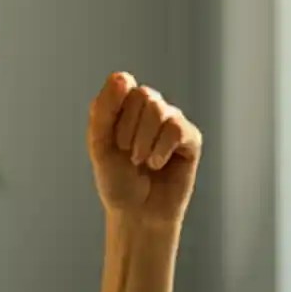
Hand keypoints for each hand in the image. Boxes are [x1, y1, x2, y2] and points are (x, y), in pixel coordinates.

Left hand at [87, 72, 201, 224]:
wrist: (137, 214)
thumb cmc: (117, 181)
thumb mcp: (99, 145)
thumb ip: (103, 110)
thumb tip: (124, 77)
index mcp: (125, 105)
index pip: (123, 83)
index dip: (115, 109)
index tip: (111, 138)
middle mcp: (151, 108)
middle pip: (144, 95)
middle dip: (129, 129)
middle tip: (127, 155)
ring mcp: (172, 122)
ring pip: (160, 110)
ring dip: (144, 141)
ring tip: (141, 162)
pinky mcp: (190, 139)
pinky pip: (177, 129)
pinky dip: (161, 149)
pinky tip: (157, 164)